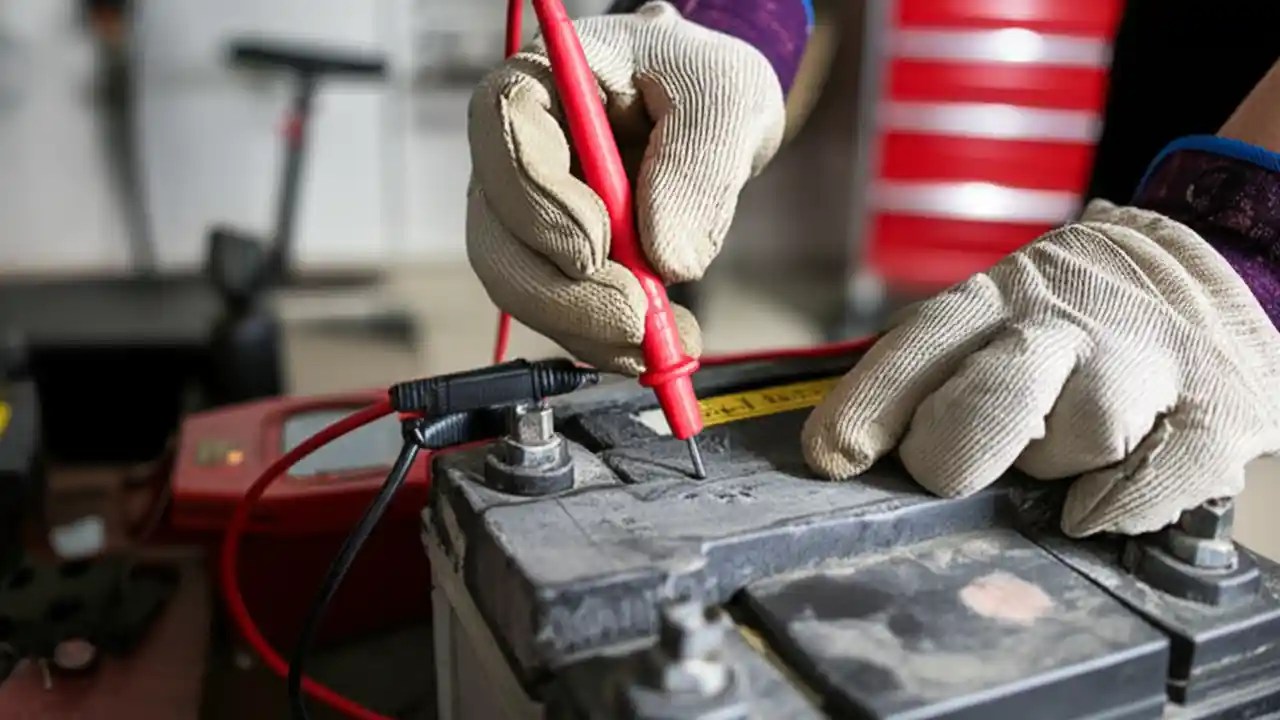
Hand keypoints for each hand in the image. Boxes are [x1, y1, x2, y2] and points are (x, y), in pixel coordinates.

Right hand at [466, 1, 785, 372]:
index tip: (596, 248)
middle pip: (497, 233)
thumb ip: (696, 166)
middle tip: (633, 323)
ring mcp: (527, 212)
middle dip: (562, 293)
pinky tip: (661, 344)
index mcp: (545, 79)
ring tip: (663, 342)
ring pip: (523, 286)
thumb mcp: (723, 99)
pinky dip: (606, 340)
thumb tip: (668, 262)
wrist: (715, 119)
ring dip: (588, 328)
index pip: (506, 130)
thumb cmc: (708, 82)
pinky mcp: (554, 261)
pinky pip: (561, 312)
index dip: (539, 198)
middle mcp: (516, 150)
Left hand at [803, 201, 1279, 536]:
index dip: (870, 404)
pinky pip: (1153, 480)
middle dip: (951, 454)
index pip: (919, 345)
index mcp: (996, 297)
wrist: (1212, 269)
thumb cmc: (1075, 317)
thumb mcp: (997, 315)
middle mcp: (1066, 321)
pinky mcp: (1216, 405)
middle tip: (947, 469)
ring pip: (1076, 440)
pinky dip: (1119, 503)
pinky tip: (1099, 497)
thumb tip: (843, 445)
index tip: (831, 455)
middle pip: (987, 398)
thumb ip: (933, 371)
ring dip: (1052, 466)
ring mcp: (1143, 360)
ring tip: (1056, 450)